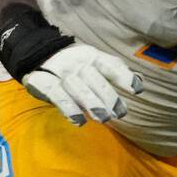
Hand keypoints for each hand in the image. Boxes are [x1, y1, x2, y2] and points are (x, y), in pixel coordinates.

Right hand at [23, 43, 142, 125]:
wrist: (36, 56)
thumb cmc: (74, 67)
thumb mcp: (93, 64)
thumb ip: (114, 73)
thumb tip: (140, 83)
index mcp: (91, 55)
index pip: (110, 64)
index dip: (124, 75)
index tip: (137, 90)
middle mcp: (76, 61)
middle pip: (93, 76)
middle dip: (107, 95)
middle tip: (117, 114)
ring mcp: (58, 71)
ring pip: (77, 86)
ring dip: (91, 103)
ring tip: (103, 119)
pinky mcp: (41, 81)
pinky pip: (57, 95)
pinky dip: (69, 108)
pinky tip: (79, 121)